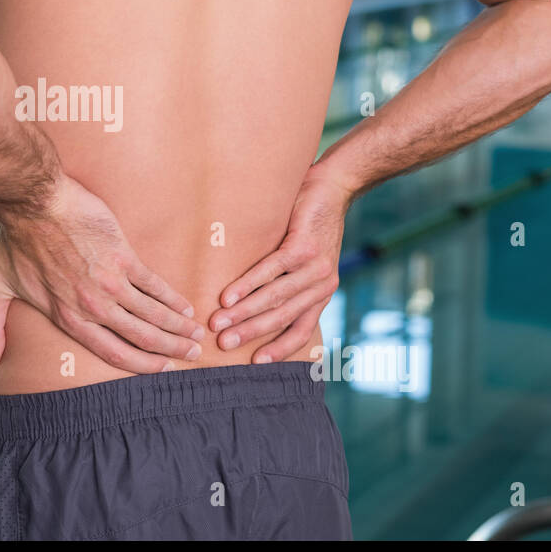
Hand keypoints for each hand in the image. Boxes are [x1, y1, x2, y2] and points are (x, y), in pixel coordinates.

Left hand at [0, 175, 203, 372]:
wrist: (33, 201)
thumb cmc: (14, 241)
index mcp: (69, 317)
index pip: (113, 352)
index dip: (141, 365)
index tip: (161, 370)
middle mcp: (94, 306)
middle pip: (141, 338)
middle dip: (170, 350)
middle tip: (192, 356)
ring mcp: (111, 283)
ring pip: (153, 315)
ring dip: (178, 328)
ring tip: (196, 335)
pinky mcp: (123, 257)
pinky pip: (155, 285)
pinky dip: (172, 298)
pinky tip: (186, 306)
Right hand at [211, 165, 351, 362]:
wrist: (333, 187)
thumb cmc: (310, 225)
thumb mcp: (306, 261)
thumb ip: (288, 282)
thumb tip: (253, 305)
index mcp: (322, 293)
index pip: (301, 330)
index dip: (279, 349)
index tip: (255, 364)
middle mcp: (322, 285)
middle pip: (282, 317)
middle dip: (250, 333)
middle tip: (222, 344)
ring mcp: (314, 266)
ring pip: (274, 297)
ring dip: (243, 313)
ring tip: (217, 322)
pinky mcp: (303, 247)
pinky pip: (271, 270)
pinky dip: (247, 285)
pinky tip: (228, 296)